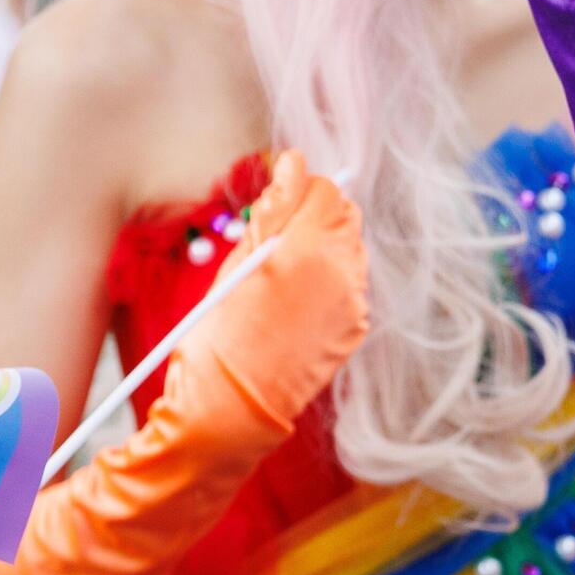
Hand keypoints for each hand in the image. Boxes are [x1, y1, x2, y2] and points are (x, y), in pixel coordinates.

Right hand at [198, 151, 371, 408]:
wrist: (232, 409)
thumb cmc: (218, 335)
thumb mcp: (236, 263)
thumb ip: (273, 208)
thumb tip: (291, 165)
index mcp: (308, 248)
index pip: (325, 189)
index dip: (300, 186)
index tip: (279, 194)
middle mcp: (342, 271)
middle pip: (346, 214)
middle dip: (317, 213)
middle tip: (280, 232)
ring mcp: (355, 301)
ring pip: (352, 247)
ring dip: (326, 245)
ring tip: (286, 271)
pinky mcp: (356, 327)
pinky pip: (352, 285)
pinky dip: (331, 281)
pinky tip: (297, 301)